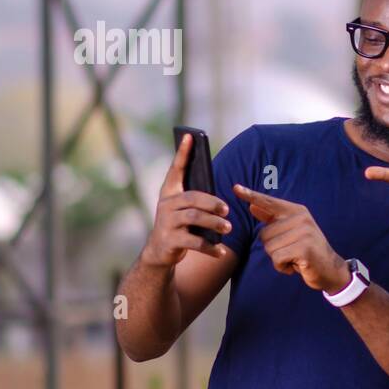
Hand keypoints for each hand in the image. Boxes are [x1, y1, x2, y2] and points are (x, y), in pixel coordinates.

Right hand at [140, 133, 232, 267]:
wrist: (160, 252)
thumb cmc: (179, 225)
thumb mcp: (184, 209)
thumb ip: (197, 199)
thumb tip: (221, 198)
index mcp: (170, 193)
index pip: (176, 169)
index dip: (182, 153)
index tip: (190, 136)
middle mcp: (166, 205)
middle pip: (192, 198)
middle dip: (212, 203)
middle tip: (227, 210)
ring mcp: (166, 223)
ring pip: (194, 218)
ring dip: (214, 223)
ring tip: (228, 228)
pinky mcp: (170, 240)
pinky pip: (194, 242)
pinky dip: (210, 247)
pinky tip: (220, 251)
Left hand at [232, 184, 349, 292]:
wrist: (331, 269)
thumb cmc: (307, 251)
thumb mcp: (290, 232)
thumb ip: (273, 220)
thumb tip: (252, 207)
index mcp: (297, 211)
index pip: (269, 202)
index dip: (251, 196)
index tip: (235, 188)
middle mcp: (301, 218)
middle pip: (264, 234)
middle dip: (273, 248)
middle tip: (292, 251)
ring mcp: (304, 232)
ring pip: (269, 247)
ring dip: (278, 259)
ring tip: (295, 258)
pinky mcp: (304, 248)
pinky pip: (277, 259)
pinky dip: (282, 267)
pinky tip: (296, 266)